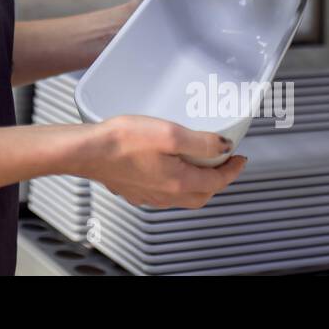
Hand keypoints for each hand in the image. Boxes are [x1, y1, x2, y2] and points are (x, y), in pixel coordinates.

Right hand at [82, 115, 246, 208]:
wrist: (87, 151)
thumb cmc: (122, 142)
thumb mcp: (170, 133)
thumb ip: (202, 142)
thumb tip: (225, 147)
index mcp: (180, 182)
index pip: (217, 181)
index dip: (233, 169)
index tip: (241, 158)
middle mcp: (166, 194)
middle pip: (202, 193)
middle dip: (217, 180)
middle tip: (222, 163)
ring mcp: (148, 195)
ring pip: (182, 195)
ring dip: (196, 181)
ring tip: (197, 162)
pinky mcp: (133, 189)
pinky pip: (162, 191)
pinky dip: (174, 181)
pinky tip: (166, 166)